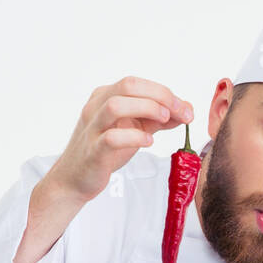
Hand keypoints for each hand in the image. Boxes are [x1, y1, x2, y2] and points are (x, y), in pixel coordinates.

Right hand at [45, 75, 193, 204]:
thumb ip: (158, 119)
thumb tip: (186, 109)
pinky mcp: (93, 151)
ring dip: (146, 109)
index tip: (185, 109)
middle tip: (178, 111)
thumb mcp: (135, 129)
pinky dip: (134, 136)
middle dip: (159, 95)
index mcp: (106, 96)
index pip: (137, 83)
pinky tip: (148, 141)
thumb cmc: (105, 151)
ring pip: (115, 105)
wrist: (75, 179)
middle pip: (127, 86)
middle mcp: (96, 107)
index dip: (164, 92)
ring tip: (164, 120)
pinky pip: (111, 138)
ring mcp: (92, 128)